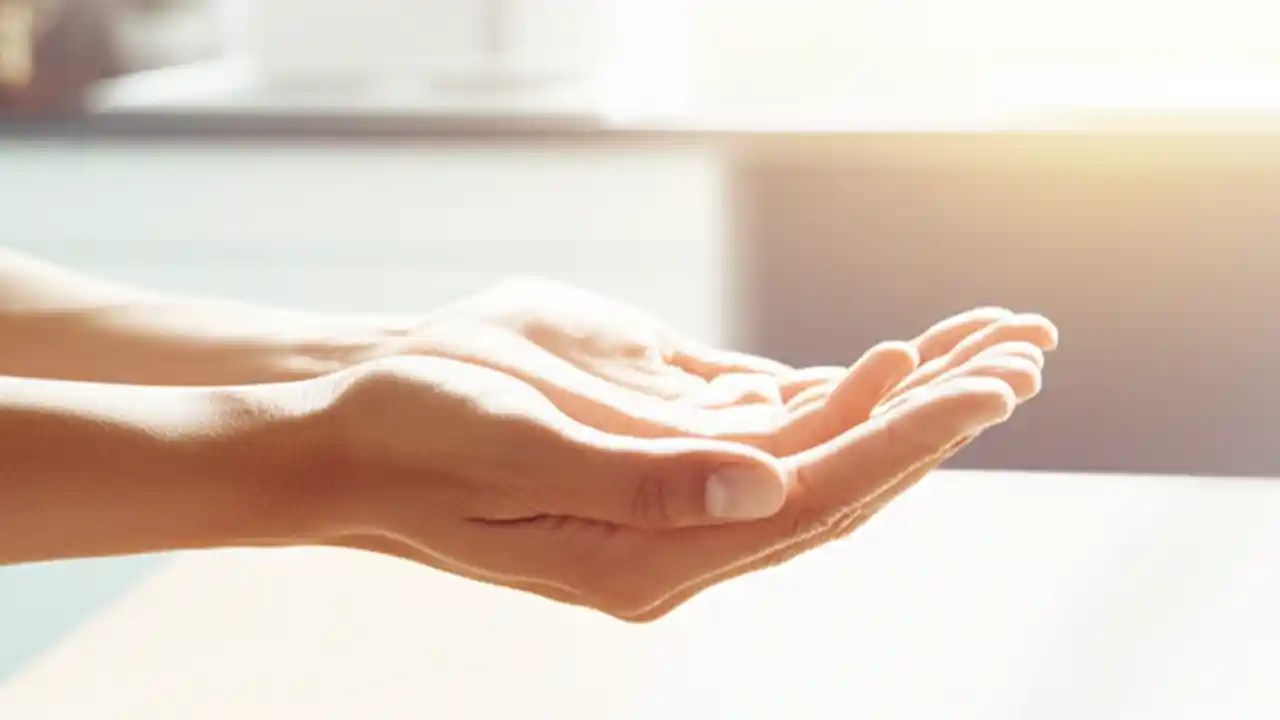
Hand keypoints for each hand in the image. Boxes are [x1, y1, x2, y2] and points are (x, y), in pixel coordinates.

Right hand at [272, 336, 1043, 620]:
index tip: (983, 386)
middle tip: (1020, 357)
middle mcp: (678, 536)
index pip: (809, 502)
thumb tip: (772, 488)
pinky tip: (893, 359)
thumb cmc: (417, 436)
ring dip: (902, 402)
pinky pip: (774, 426)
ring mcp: (675, 495)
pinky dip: (840, 391)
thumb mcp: (516, 449)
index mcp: (647, 557)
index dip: (900, 444)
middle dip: (932, 423)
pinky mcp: (662, 449)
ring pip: (819, 452)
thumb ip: (641, 480)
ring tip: (988, 348)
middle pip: (838, 483)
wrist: (355, 420)